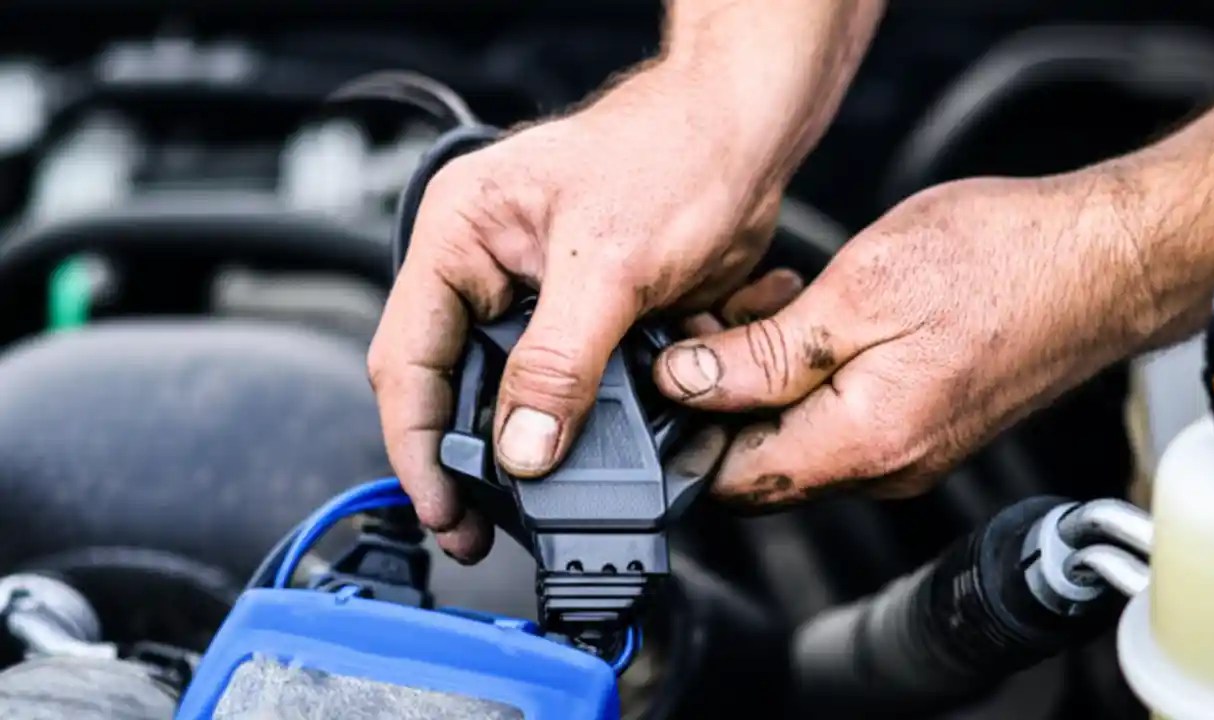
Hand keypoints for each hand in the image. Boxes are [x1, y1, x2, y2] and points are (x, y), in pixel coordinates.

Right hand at [367, 69, 785, 561]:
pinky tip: (599, 459)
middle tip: (481, 527)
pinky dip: (587, 425)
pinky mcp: (588, 321)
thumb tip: (522, 449)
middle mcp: (488, 268)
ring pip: (514, 396)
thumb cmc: (675, 152)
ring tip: (539, 507)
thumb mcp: (611, 265)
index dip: (418, 443)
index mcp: (461, 237)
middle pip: (454, 384)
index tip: (441, 507)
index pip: (408, 356)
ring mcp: (537, 298)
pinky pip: (570, 389)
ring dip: (531, 449)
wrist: (749, 135)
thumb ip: (559, 363)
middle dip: (469, 460)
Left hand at [654, 172, 1160, 504]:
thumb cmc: (1002, 261)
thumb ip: (765, 354)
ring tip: (770, 306)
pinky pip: (838, 423)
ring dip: (763, 381)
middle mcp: (885, 467)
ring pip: (796, 439)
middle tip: (718, 322)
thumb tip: (687, 384)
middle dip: (721, 398)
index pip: (731, 480)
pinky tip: (812, 320)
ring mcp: (908, 452)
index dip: (684, 427)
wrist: (1104, 257)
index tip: (672, 369)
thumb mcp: (860, 289)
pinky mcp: (924, 426)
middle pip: (759, 465)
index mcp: (863, 442)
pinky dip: (806, 378)